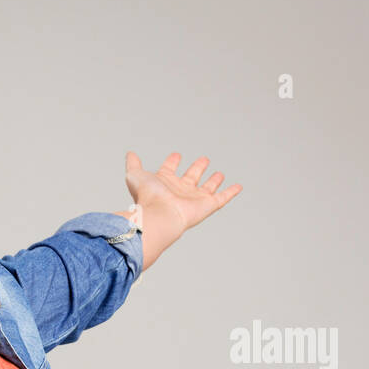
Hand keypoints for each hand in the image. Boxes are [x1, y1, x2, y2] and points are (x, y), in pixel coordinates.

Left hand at [124, 151, 241, 232]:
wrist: (159, 215)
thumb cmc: (147, 198)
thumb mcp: (135, 175)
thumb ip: (133, 164)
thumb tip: (130, 154)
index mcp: (163, 184)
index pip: (168, 170)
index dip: (172, 162)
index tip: (175, 156)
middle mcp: (179, 191)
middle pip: (190, 178)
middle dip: (196, 168)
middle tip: (203, 160)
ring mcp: (193, 199)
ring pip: (206, 188)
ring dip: (213, 181)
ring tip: (219, 174)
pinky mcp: (207, 206)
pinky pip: (222, 198)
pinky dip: (231, 192)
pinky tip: (238, 187)